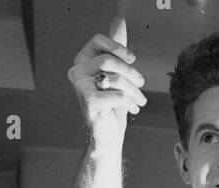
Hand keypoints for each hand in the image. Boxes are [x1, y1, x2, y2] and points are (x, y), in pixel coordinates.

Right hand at [68, 18, 145, 141]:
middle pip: (108, 60)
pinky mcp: (89, 102)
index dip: (117, 47)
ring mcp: (81, 87)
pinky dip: (130, 102)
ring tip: (141, 100)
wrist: (108, 135)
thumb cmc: (113, 105)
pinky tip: (134, 108)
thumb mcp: (117, 73)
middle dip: (130, 72)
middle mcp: (77, 72)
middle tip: (141, 83)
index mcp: (82, 61)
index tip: (132, 59)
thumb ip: (116, 49)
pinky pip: (117, 95)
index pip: (98, 41)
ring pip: (114, 78)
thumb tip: (119, 20)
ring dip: (134, 90)